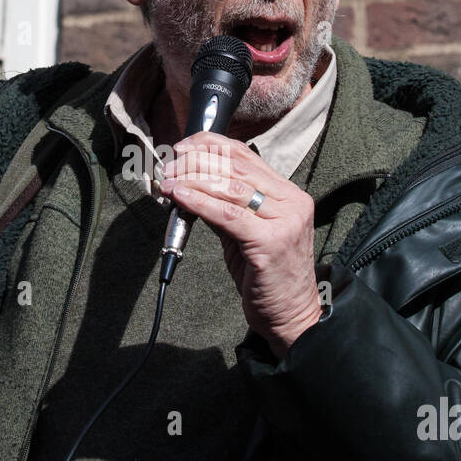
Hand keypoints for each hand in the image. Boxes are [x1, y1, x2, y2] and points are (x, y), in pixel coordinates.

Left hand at [159, 131, 322, 358]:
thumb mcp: (246, 232)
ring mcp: (284, 221)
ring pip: (231, 188)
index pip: (246, 155)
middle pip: (237, 167)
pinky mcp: (271, 242)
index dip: (210, 145)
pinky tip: (180, 197)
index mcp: (289, 194)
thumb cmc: (268, 276)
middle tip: (170, 166)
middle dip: (196, 162)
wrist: (291, 315)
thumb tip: (190, 186)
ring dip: (193, 180)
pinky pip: (227, 215)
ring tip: (169, 181)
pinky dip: (199, 202)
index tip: (183, 147)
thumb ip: (226, 207)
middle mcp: (292, 202)